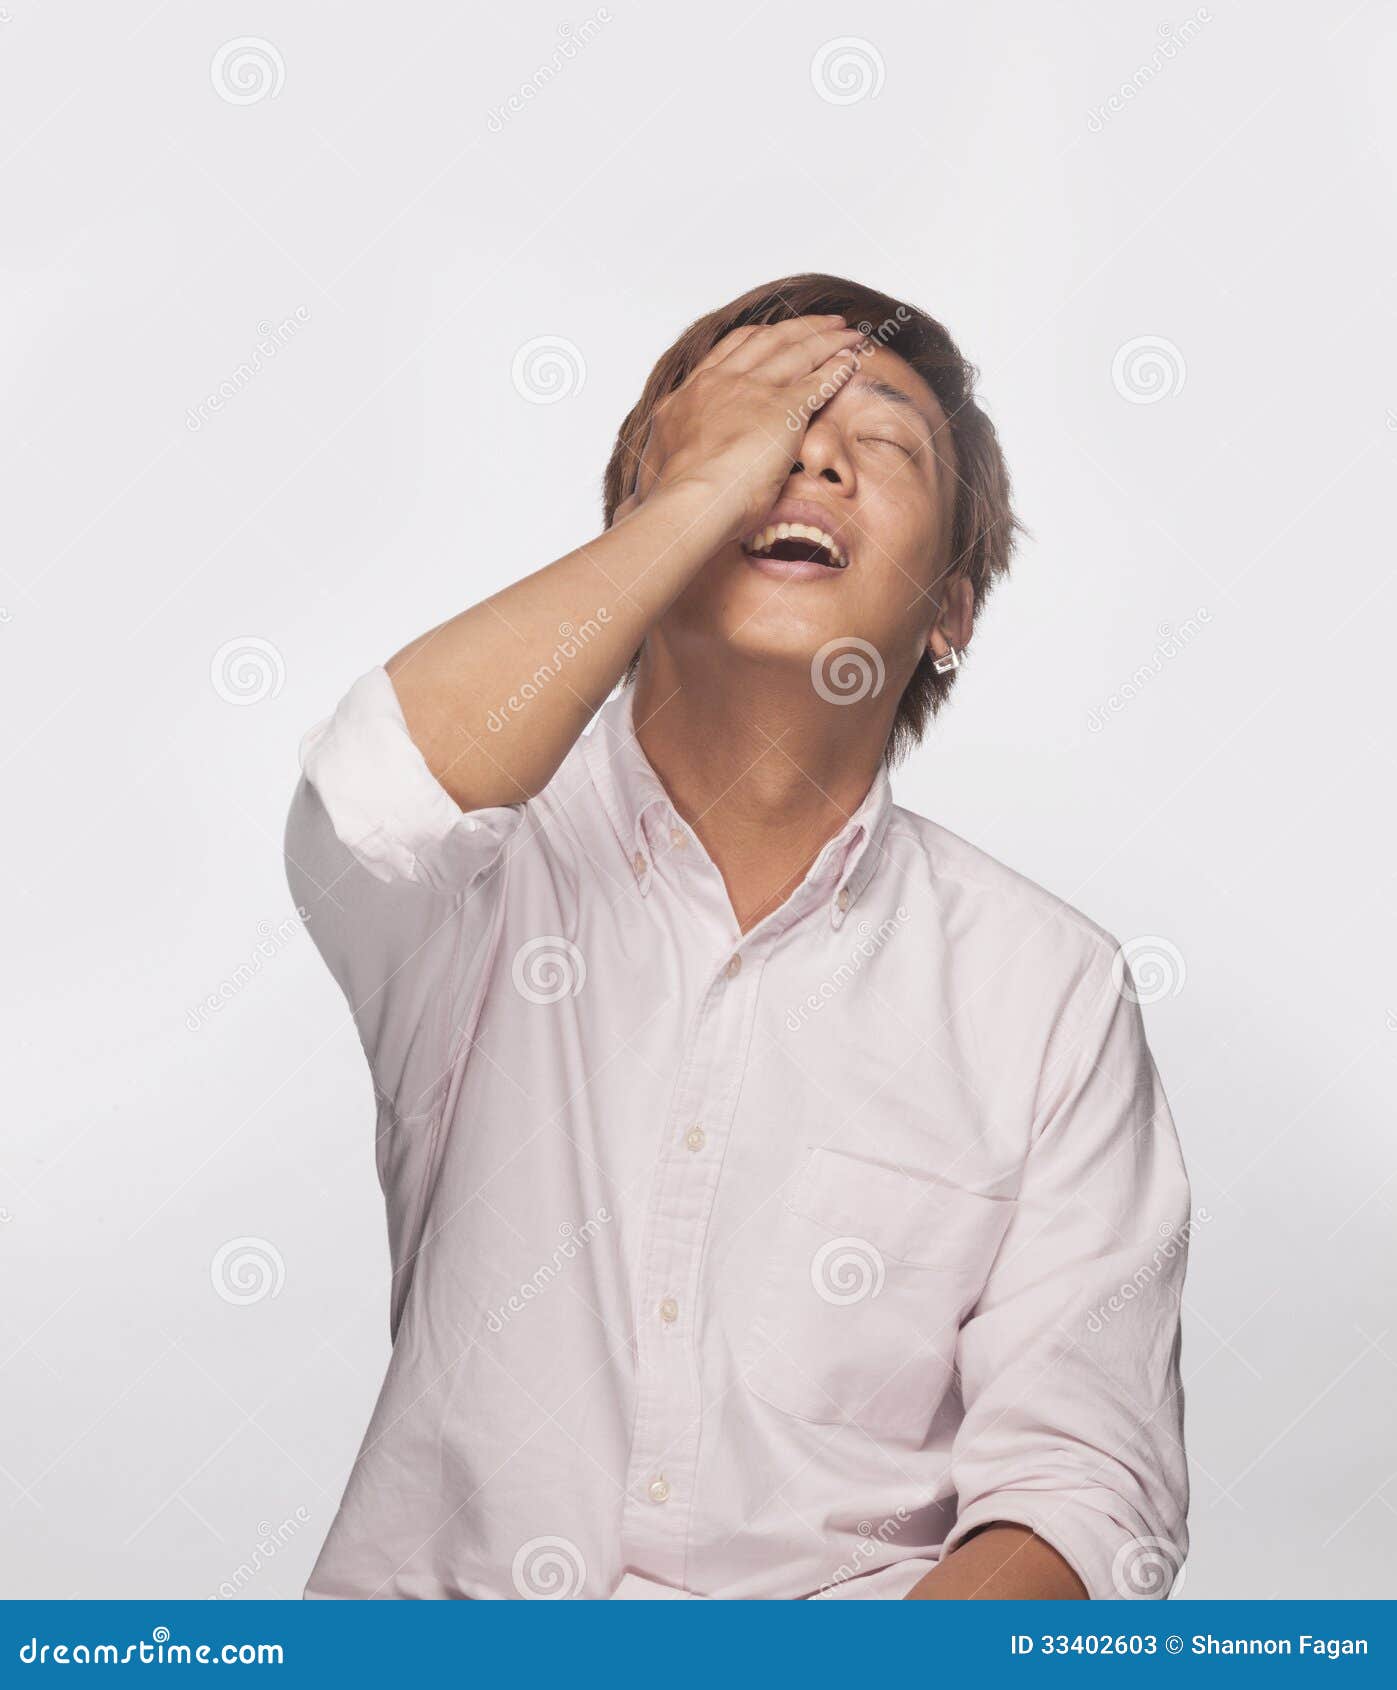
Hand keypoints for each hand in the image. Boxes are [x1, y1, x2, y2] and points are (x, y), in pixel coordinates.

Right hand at [629, 315, 866, 544]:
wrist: (687, 504)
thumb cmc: (667, 506)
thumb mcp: (650, 481)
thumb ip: (653, 480)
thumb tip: (633, 505)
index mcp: (687, 398)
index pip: (727, 353)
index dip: (757, 338)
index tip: (773, 332)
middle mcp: (720, 384)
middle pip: (768, 341)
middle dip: (800, 328)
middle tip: (824, 322)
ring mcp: (752, 393)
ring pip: (798, 351)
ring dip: (828, 339)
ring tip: (849, 333)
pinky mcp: (784, 411)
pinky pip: (819, 381)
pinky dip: (838, 367)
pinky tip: (852, 361)